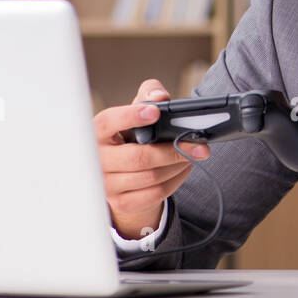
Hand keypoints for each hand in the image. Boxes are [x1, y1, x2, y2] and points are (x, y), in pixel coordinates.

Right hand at [95, 79, 208, 239]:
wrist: (124, 169)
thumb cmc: (132, 133)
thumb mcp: (138, 110)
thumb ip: (149, 94)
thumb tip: (160, 96)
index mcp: (98, 131)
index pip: (110, 122)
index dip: (131, 116)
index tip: (155, 112)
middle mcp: (98, 159)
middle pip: (139, 157)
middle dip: (174, 150)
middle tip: (199, 145)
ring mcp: (107, 184)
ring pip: (151, 177)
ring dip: (178, 165)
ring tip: (191, 154)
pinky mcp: (121, 202)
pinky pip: (156, 194)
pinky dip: (176, 180)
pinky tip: (183, 169)